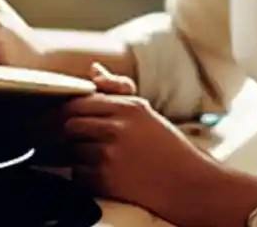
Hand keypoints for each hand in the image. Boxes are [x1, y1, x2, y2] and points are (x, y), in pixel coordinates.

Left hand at [62, 64, 229, 223]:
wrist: (189, 185)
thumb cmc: (166, 147)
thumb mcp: (145, 111)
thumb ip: (116, 89)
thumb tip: (93, 70)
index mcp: (127, 107)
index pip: (78, 102)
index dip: (67, 111)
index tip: (68, 118)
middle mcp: (117, 128)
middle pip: (69, 125)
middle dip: (70, 134)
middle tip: (79, 141)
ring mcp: (109, 155)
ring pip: (71, 151)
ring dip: (78, 157)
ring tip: (99, 159)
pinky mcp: (106, 181)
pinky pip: (77, 175)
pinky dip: (85, 176)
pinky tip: (103, 175)